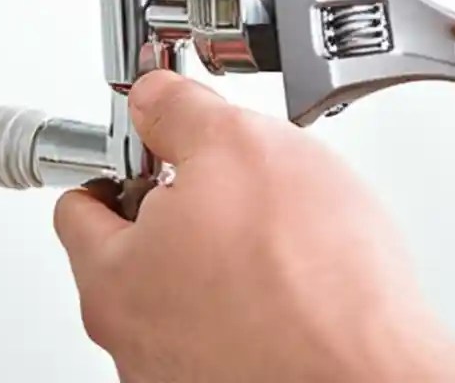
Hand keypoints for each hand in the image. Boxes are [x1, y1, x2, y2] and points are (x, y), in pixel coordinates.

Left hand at [53, 71, 454, 381]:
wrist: (374, 373)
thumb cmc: (314, 282)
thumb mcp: (240, 145)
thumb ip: (180, 112)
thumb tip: (155, 99)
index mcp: (113, 276)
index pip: (80, 205)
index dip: (124, 161)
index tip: (155, 152)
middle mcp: (135, 339)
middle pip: (135, 253)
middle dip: (184, 214)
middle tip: (236, 194)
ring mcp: (180, 373)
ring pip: (187, 297)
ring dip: (224, 266)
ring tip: (282, 246)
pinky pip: (231, 334)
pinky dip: (257, 310)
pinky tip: (302, 292)